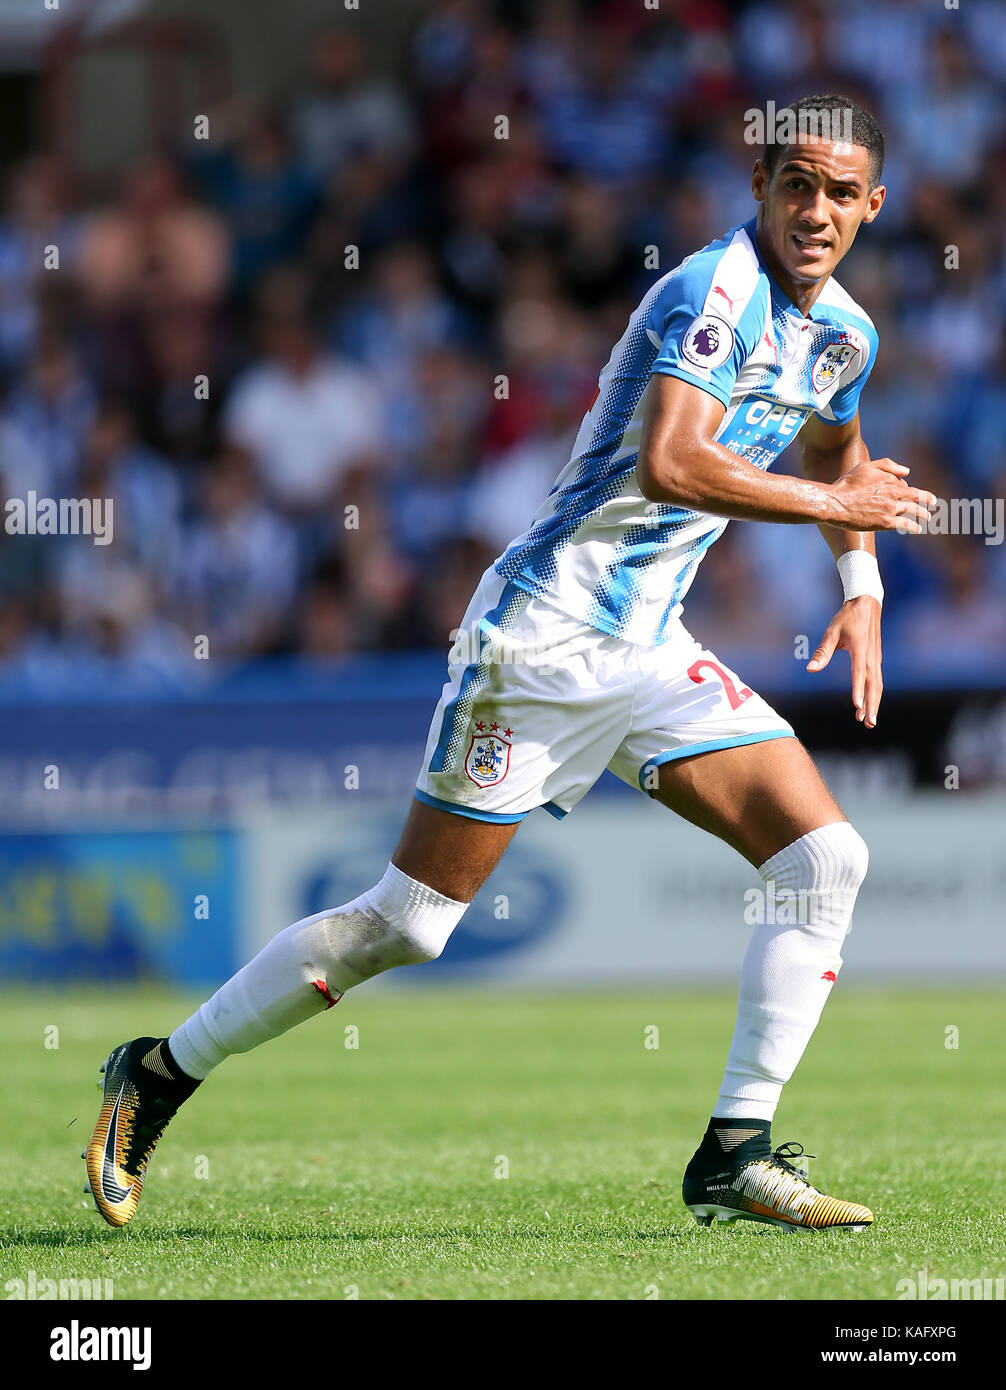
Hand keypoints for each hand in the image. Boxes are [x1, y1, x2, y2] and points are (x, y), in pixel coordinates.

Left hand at [807, 597, 882, 727]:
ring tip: (869, 721)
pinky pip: (878, 679)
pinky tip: (870, 703)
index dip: (858, 690)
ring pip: (878, 684)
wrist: (867, 602)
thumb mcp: (832, 631)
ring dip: (875, 702)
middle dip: (872, 705)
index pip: (859, 673)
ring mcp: (877, 657)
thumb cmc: (847, 617)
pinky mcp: (877, 658)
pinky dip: (875, 693)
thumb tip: (811, 669)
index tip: (858, 706)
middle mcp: (872, 655)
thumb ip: (823, 651)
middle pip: (874, 685)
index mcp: (861, 649)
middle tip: (868, 723)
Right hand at [829, 458, 936, 532]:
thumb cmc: (847, 485)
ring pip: (914, 510)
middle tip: (933, 503)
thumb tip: (907, 471)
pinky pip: (906, 524)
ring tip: (928, 518)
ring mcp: (890, 508)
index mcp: (889, 479)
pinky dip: (914, 527)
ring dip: (923, 514)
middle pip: (916, 496)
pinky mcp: (886, 522)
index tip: (908, 494)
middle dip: (927, 499)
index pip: (905, 485)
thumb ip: (887, 465)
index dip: (907, 489)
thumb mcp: (866, 466)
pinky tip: (917, 529)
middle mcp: (893, 492)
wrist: (836, 503)